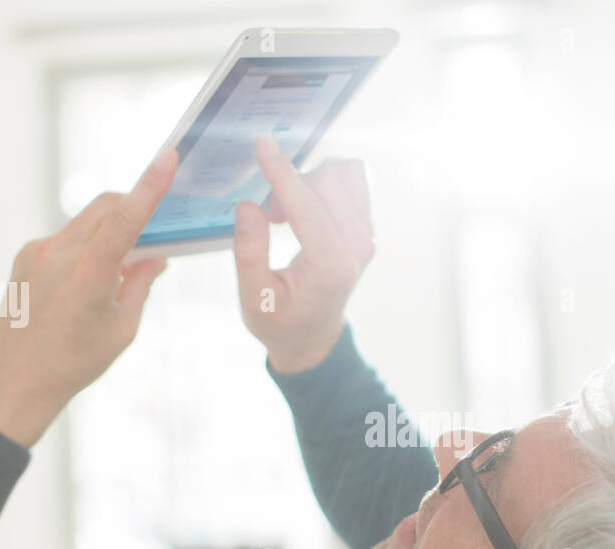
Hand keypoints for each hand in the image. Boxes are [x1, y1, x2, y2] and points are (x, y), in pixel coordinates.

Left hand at [0, 148, 178, 446]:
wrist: (15, 382)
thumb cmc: (73, 363)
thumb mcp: (122, 328)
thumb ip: (141, 284)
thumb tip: (156, 256)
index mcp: (88, 274)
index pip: (125, 218)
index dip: (150, 186)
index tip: (167, 157)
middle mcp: (58, 254)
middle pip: (105, 207)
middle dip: (135, 206)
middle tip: (159, 225)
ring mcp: (37, 252)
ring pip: (86, 222)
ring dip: (112, 230)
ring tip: (124, 267)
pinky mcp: (25, 256)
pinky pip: (67, 238)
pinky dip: (89, 246)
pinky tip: (93, 280)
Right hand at [234, 136, 374, 373]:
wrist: (312, 337)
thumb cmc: (280, 322)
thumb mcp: (253, 299)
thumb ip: (248, 254)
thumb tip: (248, 206)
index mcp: (330, 268)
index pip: (308, 208)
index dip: (282, 174)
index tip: (262, 145)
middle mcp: (356, 248)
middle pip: (328, 183)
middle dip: (291, 185)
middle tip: (271, 215)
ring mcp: (366, 236)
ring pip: (345, 175)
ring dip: (309, 181)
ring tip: (287, 213)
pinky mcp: (366, 227)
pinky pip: (352, 181)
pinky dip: (323, 183)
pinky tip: (304, 208)